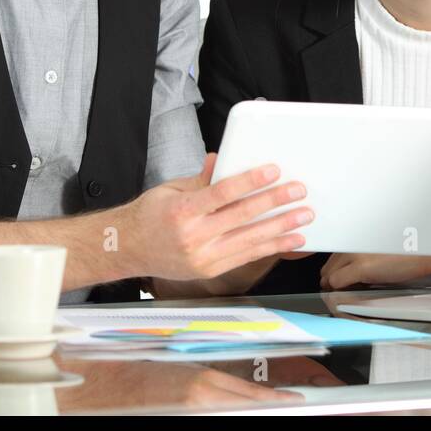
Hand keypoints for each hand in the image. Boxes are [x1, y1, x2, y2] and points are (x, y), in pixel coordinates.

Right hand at [129, 152, 312, 281]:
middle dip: (274, 203)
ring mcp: (203, 257)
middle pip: (242, 217)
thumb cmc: (149, 216)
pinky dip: (272, 248)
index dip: (250, 181)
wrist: (127, 250)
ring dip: (281, 228)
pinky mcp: (210, 270)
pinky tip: (291, 240)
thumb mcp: (170, 190)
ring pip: (250, 240)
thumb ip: (201, 179)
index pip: (222, 194)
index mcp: (182, 211)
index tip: (273, 171)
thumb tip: (222, 160)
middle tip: (298, 191)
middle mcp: (193, 237)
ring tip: (304, 216)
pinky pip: (247, 256)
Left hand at [319, 251, 430, 289]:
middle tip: (339, 289)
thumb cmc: (414, 249)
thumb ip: (365, 252)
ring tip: (344, 293)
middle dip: (332, 277)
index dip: (335, 268)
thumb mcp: (384, 246)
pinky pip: (337, 283)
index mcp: (359, 233)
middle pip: (328, 263)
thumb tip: (351, 271)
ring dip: (334, 285)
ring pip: (330, 274)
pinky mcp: (362, 267)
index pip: (334, 253)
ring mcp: (356, 253)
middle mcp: (354, 240)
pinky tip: (346, 295)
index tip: (337, 276)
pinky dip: (338, 291)